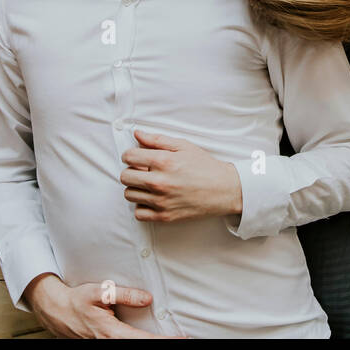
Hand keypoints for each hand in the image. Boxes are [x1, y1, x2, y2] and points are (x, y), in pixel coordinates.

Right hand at [24, 272, 176, 337]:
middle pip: (140, 347)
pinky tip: (153, 337)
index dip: (163, 341)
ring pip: (132, 347)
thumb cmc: (78, 300)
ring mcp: (105, 346)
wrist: (56, 311)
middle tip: (185, 340)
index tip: (182, 339)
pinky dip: (140, 341)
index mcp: (110, 332)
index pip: (143, 340)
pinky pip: (125, 345)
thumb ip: (124, 294)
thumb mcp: (99, 292)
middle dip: (162, 344)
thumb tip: (148, 299)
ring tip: (172, 339)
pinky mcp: (104, 344)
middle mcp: (108, 343)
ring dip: (152, 343)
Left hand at [120, 130, 243, 221]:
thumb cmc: (205, 166)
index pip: (128, 157)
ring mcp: (161, 201)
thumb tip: (137, 134)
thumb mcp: (183, 146)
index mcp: (163, 161)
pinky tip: (152, 198)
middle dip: (131, 170)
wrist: (225, 190)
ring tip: (148, 184)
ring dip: (136, 188)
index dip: (130, 154)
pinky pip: (138, 213)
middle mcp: (159, 182)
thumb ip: (157, 140)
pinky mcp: (164, 216)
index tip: (136, 157)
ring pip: (129, 194)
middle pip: (125, 176)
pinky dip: (142, 206)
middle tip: (142, 170)